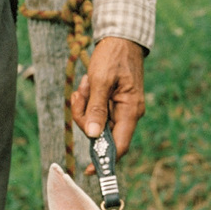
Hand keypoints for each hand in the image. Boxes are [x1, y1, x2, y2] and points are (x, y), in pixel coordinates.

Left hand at [71, 37, 145, 158]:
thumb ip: (96, 108)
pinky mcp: (112, 103)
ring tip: (86, 84)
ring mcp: (120, 109)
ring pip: (94, 122)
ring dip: (84, 105)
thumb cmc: (114, 56)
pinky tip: (88, 84)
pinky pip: (95, 111)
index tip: (88, 171)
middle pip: (100, 133)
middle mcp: (128, 113)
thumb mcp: (101, 80)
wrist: (121, 38)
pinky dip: (86, 100)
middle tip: (80, 94)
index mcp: (130, 111)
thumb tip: (92, 135)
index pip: (119, 146)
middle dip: (84, 117)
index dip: (104, 161)